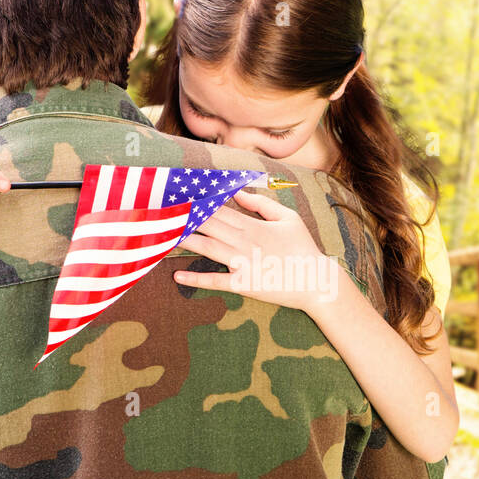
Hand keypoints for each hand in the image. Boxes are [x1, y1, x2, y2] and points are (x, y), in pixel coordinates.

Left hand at [172, 190, 335, 313]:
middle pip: (207, 226)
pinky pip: (215, 281)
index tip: (179, 194)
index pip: (219, 209)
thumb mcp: (288, 218)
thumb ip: (262, 204)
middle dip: (185, 217)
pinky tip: (177, 275)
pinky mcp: (243, 285)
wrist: (315, 281)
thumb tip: (239, 193)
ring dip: (185, 241)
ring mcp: (242, 264)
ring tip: (163, 235)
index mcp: (253, 225)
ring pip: (207, 249)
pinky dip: (196, 278)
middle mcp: (243, 242)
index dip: (197, 201)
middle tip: (163, 211)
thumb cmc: (303, 248)